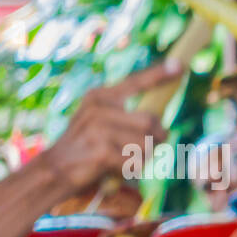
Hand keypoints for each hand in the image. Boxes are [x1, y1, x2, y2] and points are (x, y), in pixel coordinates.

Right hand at [33, 62, 180, 201]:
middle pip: (151, 122)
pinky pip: (136, 162)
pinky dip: (132, 170)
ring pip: (147, 145)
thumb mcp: (101, 122)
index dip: (159, 75)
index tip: (180, 66)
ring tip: (123, 158)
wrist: (56, 169)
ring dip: (143, 157)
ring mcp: (99, 129)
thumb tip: (164, 126)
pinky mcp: (102, 152)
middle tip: (142, 149)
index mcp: (100, 96)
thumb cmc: (86, 146)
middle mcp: (99, 108)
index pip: (135, 82)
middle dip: (156, 139)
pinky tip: (115, 169)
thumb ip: (128, 117)